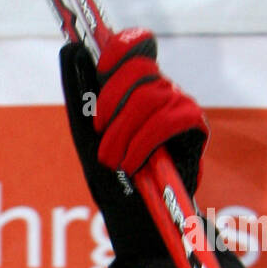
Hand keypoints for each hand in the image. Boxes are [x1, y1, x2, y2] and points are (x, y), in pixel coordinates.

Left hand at [60, 29, 208, 262]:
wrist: (140, 219)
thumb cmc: (113, 180)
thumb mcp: (89, 138)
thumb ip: (82, 99)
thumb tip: (72, 51)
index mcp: (135, 89)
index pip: (135, 48)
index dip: (120, 49)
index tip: (99, 65)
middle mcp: (161, 91)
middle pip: (139, 71)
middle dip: (111, 102)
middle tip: (100, 134)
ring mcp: (180, 106)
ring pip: (151, 96)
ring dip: (123, 132)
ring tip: (114, 161)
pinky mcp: (194, 127)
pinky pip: (170, 119)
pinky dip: (144, 141)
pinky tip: (133, 162)